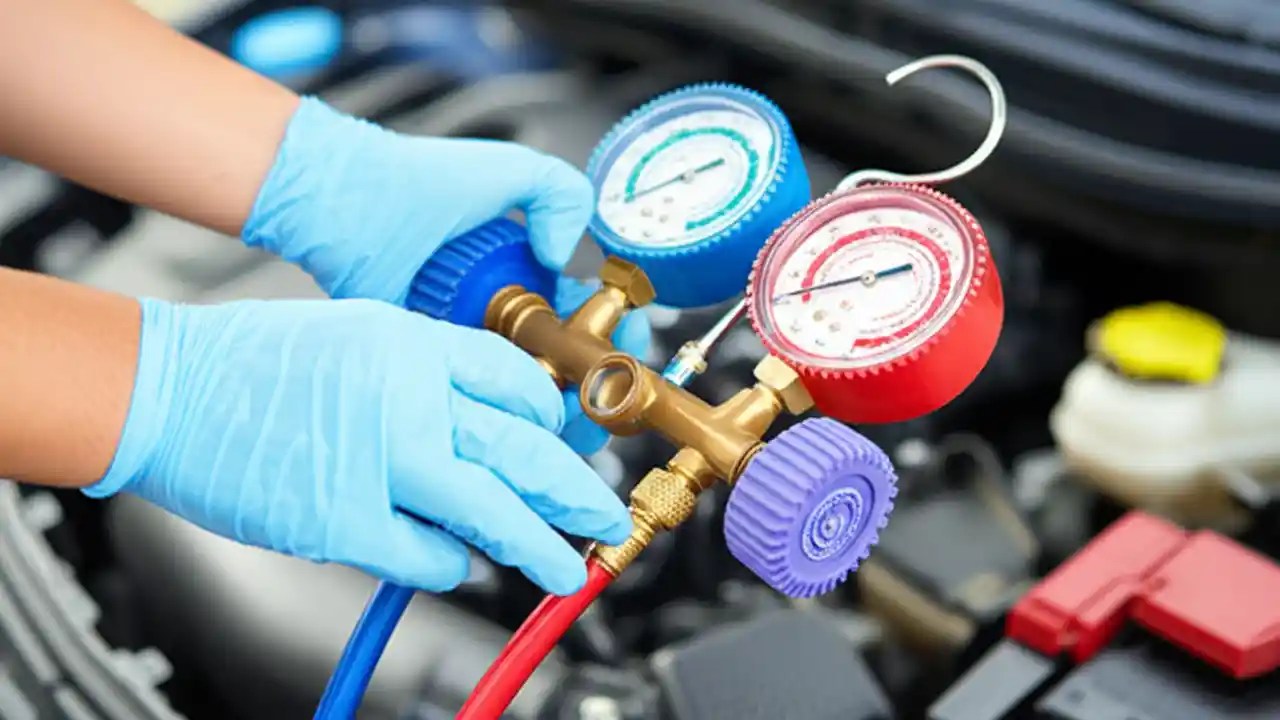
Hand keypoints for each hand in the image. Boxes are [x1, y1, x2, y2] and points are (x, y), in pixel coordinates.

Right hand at [84, 297, 631, 594]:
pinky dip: (454, 564)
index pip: (516, 380)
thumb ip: (429, 372)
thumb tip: (488, 420)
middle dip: (578, 491)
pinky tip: (465, 563)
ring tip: (570, 568)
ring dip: (540, 546)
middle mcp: (407, 397)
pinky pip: (429, 555)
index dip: (554, 419)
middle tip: (605, 515)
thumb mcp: (359, 334)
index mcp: (413, 343)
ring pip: (493, 511)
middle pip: (524, 448)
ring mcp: (379, 461)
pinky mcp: (345, 520)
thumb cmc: (253, 362)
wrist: (165, 389)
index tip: (569, 444)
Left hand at [241, 96, 648, 454]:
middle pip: (565, 357)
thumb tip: (566, 259)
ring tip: (572, 417)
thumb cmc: (416, 177)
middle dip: (594, 382)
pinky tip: (525, 415)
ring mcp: (471, 333)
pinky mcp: (436, 355)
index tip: (629, 346)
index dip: (616, 329)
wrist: (343, 202)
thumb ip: (563, 195)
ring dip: (557, 404)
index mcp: (527, 264)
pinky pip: (481, 387)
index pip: (589, 307)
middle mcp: (503, 304)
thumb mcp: (511, 169)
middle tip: (604, 398)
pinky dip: (507, 405)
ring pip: (529, 382)